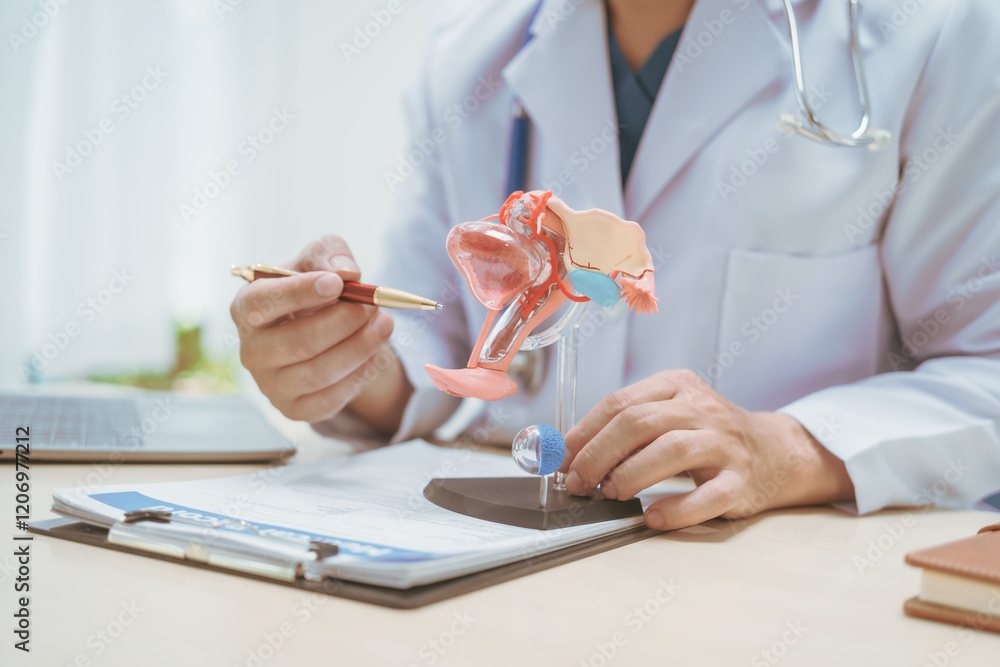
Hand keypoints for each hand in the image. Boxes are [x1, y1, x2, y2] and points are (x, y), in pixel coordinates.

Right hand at [230, 235, 412, 431]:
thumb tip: (346, 272)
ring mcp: (271, 384)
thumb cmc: (317, 290)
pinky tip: (376, 354)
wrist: (328, 331)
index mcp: (247, 308)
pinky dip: (359, 376)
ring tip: (385, 324)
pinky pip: (329, 400)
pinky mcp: (294, 409)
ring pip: (317, 373)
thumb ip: (329, 254)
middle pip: (297, 343)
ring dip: (359, 348)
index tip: (338, 284)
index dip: (299, 293)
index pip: (261, 304)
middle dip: (343, 323)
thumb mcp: (321, 260)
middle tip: (373, 305)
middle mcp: (252, 350)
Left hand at [562, 369, 853, 529]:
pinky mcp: (742, 480)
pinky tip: (652, 517)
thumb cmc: (706, 434)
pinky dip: (676, 509)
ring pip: (671, 451)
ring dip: (630, 475)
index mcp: (677, 385)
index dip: (585, 433)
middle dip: (598, 455)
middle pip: (639, 423)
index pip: (620, 403)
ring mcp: (725, 443)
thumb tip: (569, 452)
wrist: (774, 451)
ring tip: (610, 494)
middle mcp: (702, 408)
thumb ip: (626, 425)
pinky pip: (708, 495)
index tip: (562, 459)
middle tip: (579, 482)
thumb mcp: (669, 412)